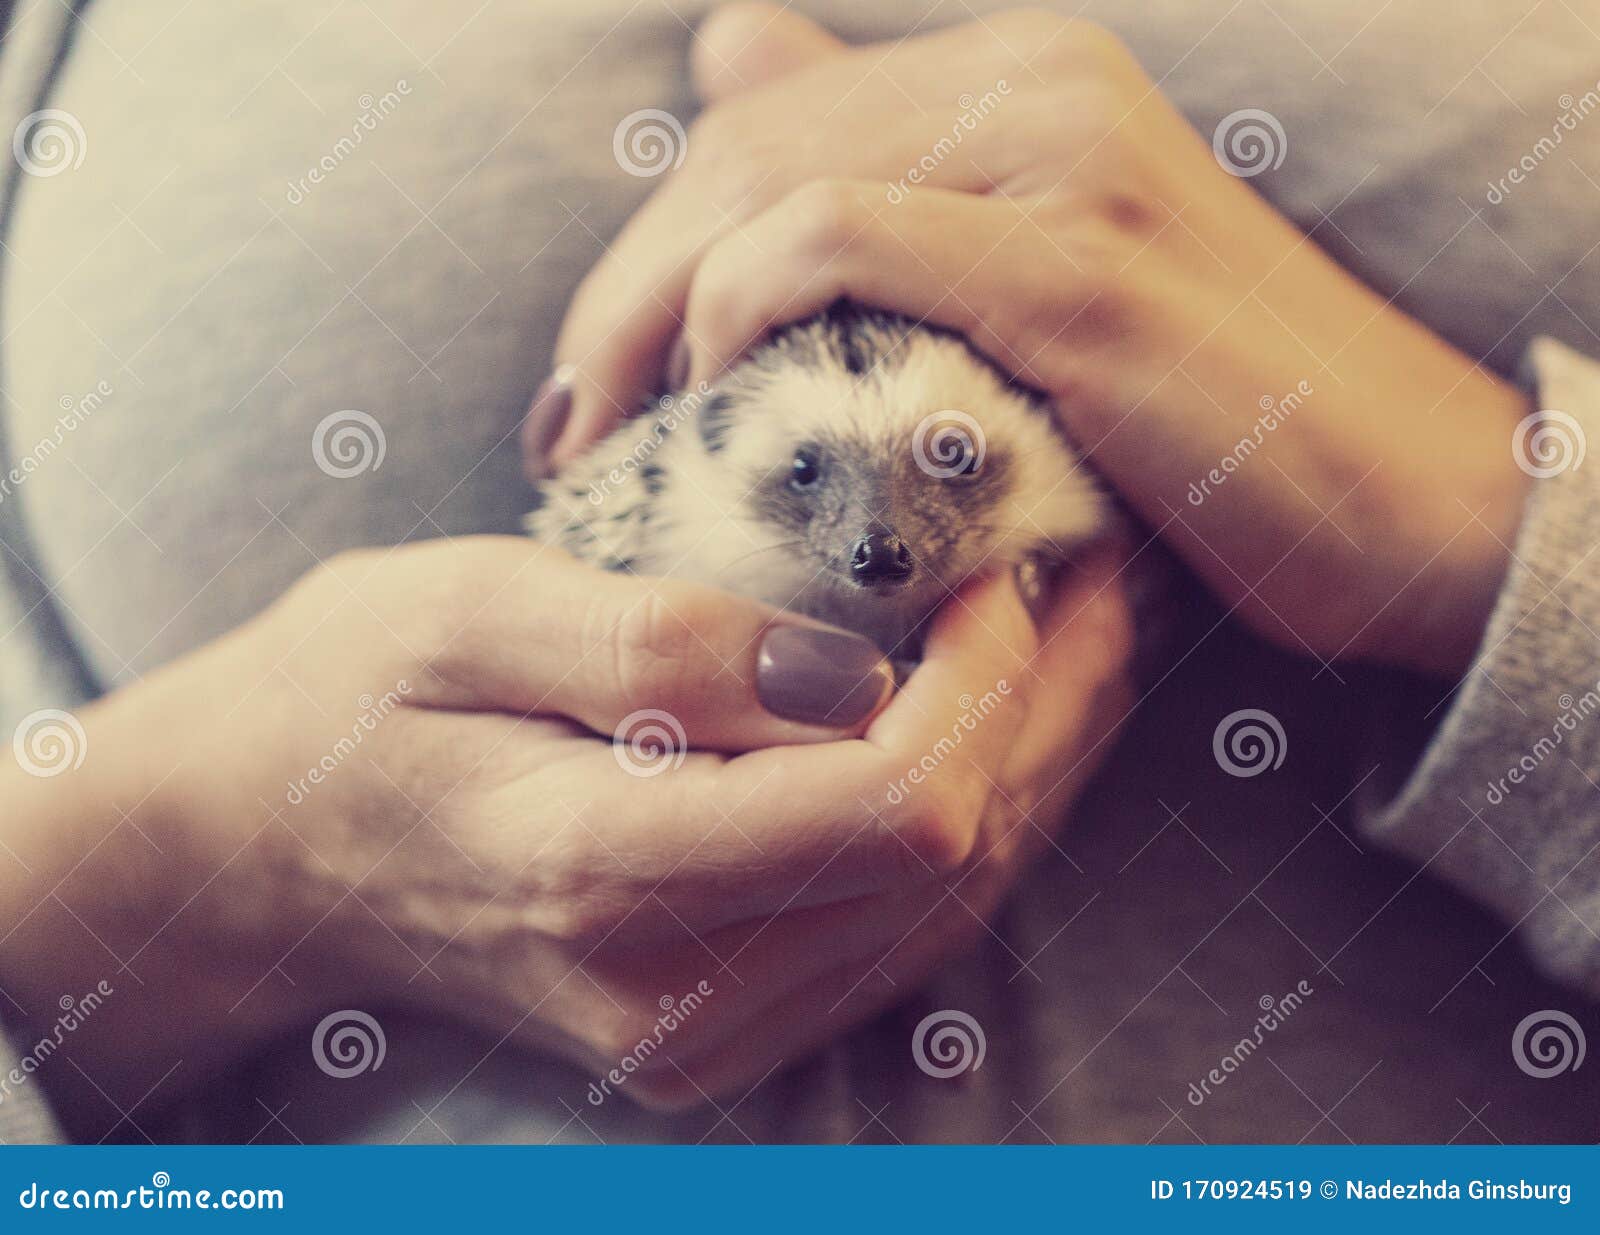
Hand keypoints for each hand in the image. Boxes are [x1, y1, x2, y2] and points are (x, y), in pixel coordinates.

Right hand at [0, 536, 1127, 1118]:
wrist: (263, 855)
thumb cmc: (341, 706)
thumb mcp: (466, 615)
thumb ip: (656, 646)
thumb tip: (853, 661)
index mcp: (606, 876)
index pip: (895, 805)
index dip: (986, 678)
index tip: (986, 556)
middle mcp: (679, 992)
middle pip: (959, 858)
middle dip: (1046, 700)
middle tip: (1080, 561)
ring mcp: (708, 1028)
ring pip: (959, 900)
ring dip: (1033, 754)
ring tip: (1066, 623)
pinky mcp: (725, 1019)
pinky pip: (909, 925)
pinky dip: (976, 811)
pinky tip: (994, 716)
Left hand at [534, 4, 1530, 675]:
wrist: (1417, 504)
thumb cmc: (1214, 432)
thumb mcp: (1047, 307)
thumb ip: (907, 206)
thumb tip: (731, 56)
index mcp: (1016, 85)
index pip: (758, 131)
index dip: (641, 258)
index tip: (593, 393)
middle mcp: (1032, 84)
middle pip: (736, 153)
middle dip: (616, 299)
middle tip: (571, 435)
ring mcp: (1060, 162)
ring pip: (767, 184)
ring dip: (653, 317)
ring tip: (618, 445)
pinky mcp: (1078, 267)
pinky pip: (842, 243)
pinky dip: (743, 314)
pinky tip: (719, 410)